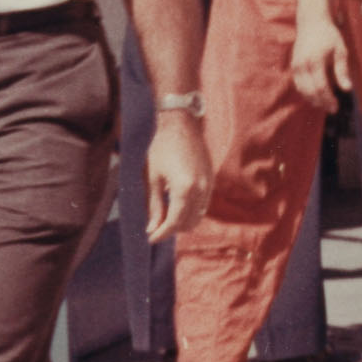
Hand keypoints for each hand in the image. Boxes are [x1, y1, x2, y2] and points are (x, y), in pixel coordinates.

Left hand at [142, 113, 212, 243]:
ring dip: (183, 222)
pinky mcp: (211, 179)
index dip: (162, 233)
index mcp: (184, 189)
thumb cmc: (160, 147)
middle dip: (172, 229)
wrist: (179, 123)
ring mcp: (209, 185)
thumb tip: (152, 227)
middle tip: (155, 229)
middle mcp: (201, 190)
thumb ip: (154, 205)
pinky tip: (177, 206)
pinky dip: (191, 211)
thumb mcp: (151, 177)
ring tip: (165, 220)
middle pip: (189, 222)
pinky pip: (203, 204)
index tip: (150, 238)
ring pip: (199, 215)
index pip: (175, 222)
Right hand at [289, 7, 352, 109]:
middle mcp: (302, 65)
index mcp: (315, 60)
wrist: (312, 23)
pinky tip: (316, 97)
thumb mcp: (341, 51)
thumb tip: (347, 89)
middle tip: (333, 109)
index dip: (328, 99)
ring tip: (325, 105)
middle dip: (321, 102)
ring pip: (302, 90)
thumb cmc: (329, 36)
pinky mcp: (294, 67)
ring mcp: (296, 66)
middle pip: (310, 91)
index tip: (337, 106)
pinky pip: (298, 85)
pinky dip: (306, 93)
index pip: (320, 86)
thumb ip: (342, 71)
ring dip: (313, 100)